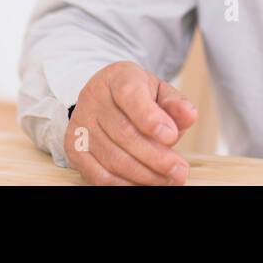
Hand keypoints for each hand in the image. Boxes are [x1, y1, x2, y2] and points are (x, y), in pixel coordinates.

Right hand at [63, 61, 198, 184]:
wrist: (107, 100)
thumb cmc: (139, 98)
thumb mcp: (160, 92)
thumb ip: (175, 103)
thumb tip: (189, 115)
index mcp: (118, 78)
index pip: (130, 95)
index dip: (150, 118)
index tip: (171, 136)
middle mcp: (93, 98)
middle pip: (124, 133)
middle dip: (156, 157)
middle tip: (179, 170)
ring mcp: (80, 124)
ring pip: (113, 158)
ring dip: (144, 175)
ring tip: (168, 179)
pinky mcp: (74, 149)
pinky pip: (98, 176)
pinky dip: (124, 184)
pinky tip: (144, 183)